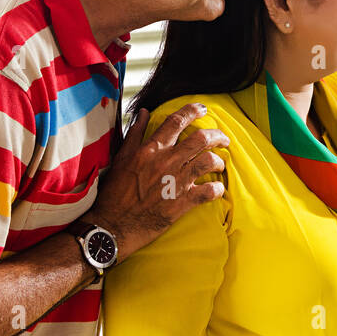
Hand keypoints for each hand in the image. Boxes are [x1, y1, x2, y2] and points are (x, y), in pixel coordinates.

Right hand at [88, 103, 229, 261]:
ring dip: (219, 161)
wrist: (112, 226)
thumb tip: (144, 112)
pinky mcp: (182, 202)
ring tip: (219, 164)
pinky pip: (209, 191)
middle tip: (223, 139)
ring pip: (209, 161)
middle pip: (201, 138)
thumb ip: (135, 134)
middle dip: (218, 135)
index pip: (176, 121)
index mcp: (151, 150)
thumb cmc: (114, 193)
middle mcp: (166, 162)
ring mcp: (176, 182)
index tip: (203, 109)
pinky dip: (217, 189)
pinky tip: (216, 189)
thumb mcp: (121, 159)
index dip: (193, 111)